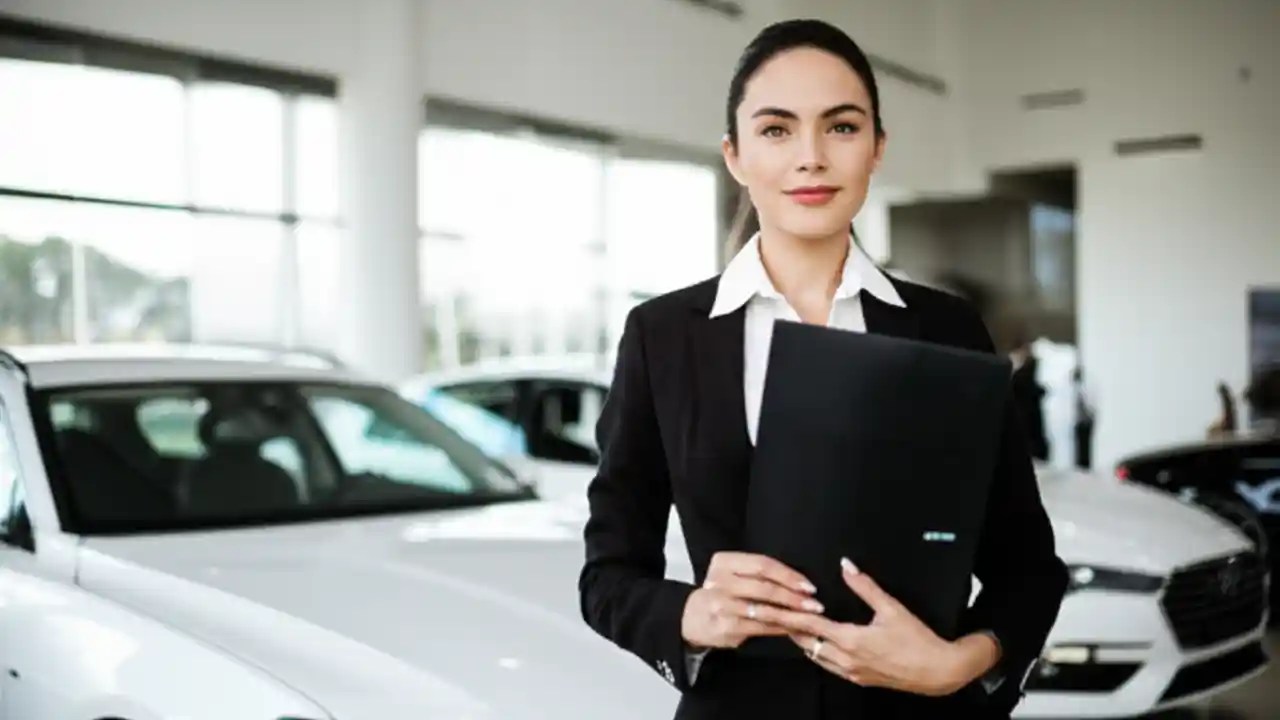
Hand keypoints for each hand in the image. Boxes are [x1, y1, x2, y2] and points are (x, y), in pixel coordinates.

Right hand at [681, 551, 824, 649]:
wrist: (689, 618)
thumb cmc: (720, 593)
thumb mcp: (732, 575)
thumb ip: (759, 574)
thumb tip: (800, 582)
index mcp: (724, 562)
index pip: (762, 565)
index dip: (788, 575)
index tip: (808, 585)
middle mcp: (720, 581)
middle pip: (764, 587)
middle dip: (793, 596)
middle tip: (815, 604)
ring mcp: (721, 605)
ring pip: (764, 609)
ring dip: (791, 614)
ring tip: (810, 617)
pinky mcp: (725, 627)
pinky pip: (760, 627)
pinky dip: (780, 628)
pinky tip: (793, 628)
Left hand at [783, 559, 996, 696]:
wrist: (938, 672)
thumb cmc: (917, 640)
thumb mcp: (892, 608)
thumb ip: (865, 587)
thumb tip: (846, 566)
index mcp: (850, 640)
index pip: (809, 626)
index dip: (786, 616)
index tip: (769, 608)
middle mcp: (846, 659)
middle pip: (806, 644)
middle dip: (788, 629)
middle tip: (771, 615)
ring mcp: (851, 672)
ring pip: (816, 657)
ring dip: (802, 642)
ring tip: (788, 628)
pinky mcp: (859, 679)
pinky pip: (829, 667)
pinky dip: (818, 654)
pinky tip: (816, 645)